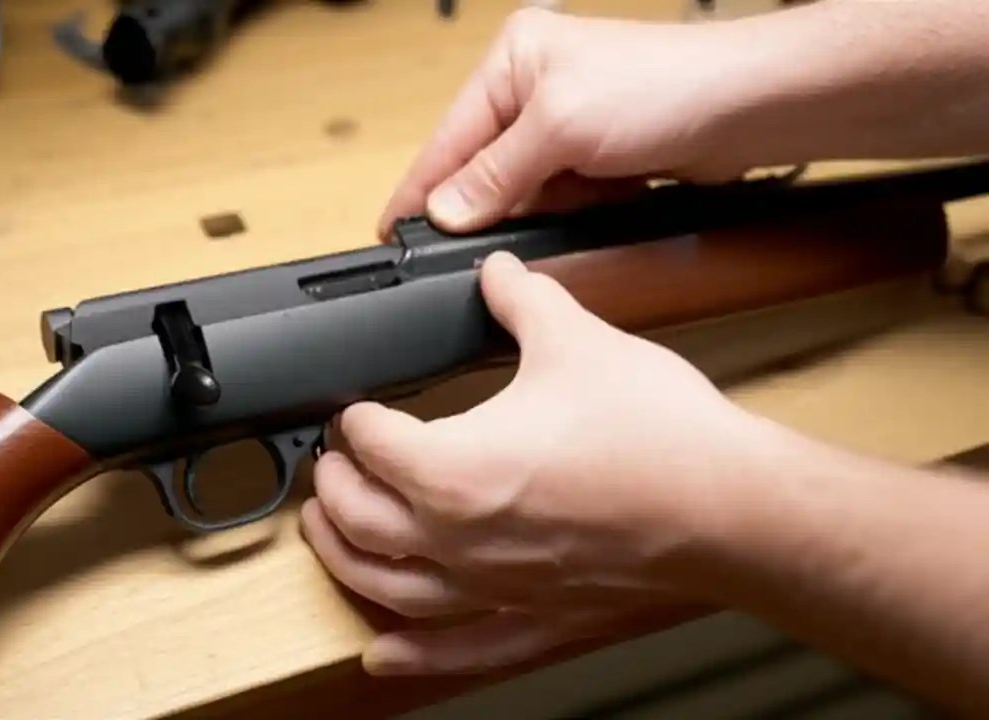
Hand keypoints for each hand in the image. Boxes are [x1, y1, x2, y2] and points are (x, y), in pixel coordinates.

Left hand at [301, 252, 776, 674]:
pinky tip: (383, 655)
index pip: (375, 443)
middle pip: (362, 520)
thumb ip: (522, 301)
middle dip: (335, 487)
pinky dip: (414, 653)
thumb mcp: (577, 341)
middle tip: (329, 466)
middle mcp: (460, 539)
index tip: (356, 410)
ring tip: (326, 539)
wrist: (734, 509)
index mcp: (453, 468)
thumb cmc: (659, 437)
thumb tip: (498, 274)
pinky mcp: (536, 619)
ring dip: (345, 562)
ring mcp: (494, 588)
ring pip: (390, 587)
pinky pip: (460, 647)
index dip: (356, 420)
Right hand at [377, 7, 763, 238]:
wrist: (748, 108)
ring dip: (538, 211)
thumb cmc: (666, 85)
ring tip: (566, 207)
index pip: (448, 136)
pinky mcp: (597, 157)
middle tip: (471, 244)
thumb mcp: (560, 127)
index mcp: (512, 60)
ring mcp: (567, 125)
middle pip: (481, 168)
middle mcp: (534, 88)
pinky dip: (571, 214)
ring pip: (522, 192)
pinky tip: (593, 207)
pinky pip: (561, 201)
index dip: (421, 188)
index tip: (393, 230)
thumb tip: (444, 211)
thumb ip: (495, 173)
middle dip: (490, 205)